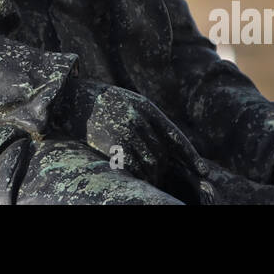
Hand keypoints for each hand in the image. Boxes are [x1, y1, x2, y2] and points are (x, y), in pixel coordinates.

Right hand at [53, 78, 211, 201]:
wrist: (71, 98)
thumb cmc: (101, 102)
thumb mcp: (128, 102)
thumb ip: (147, 119)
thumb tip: (166, 147)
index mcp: (145, 108)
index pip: (175, 136)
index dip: (190, 156)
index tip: (202, 171)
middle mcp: (138, 120)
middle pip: (163, 154)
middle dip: (163, 167)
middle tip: (159, 174)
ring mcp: (125, 133)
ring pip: (150, 164)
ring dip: (151, 174)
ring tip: (147, 176)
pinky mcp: (112, 146)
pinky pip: (133, 168)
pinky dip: (137, 175)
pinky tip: (133, 174)